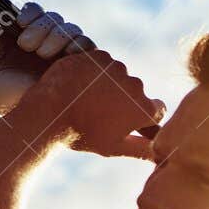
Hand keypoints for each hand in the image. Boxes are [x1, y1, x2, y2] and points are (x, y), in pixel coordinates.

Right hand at [0, 2, 94, 129]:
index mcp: (69, 69)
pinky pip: (36, 10)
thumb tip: (91, 71)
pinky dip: (31, 13)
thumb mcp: (44, 92)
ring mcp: (39, 37)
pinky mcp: (20, 25)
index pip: (88, 49)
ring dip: (42, 27)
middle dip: (58, 37)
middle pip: (72, 30)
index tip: (65, 57)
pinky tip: (19, 23)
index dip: (80, 46)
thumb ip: (66, 78)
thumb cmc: (11, 98)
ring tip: (24, 45)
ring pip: (54, 19)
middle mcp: (57, 52)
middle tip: (40, 53)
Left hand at [19, 47, 164, 159]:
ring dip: (109, 85)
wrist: (50, 111)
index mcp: (143, 108)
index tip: (131, 120)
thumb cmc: (83, 134)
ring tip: (88, 99)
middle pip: (136, 92)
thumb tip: (159, 153)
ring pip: (119, 76)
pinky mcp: (98, 56)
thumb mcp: (114, 147)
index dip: (145, 116)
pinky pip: (102, 64)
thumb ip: (141, 149)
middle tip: (102, 112)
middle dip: (124, 100)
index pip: (158, 109)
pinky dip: (94, 72)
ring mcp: (116, 68)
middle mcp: (135, 85)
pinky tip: (81, 85)